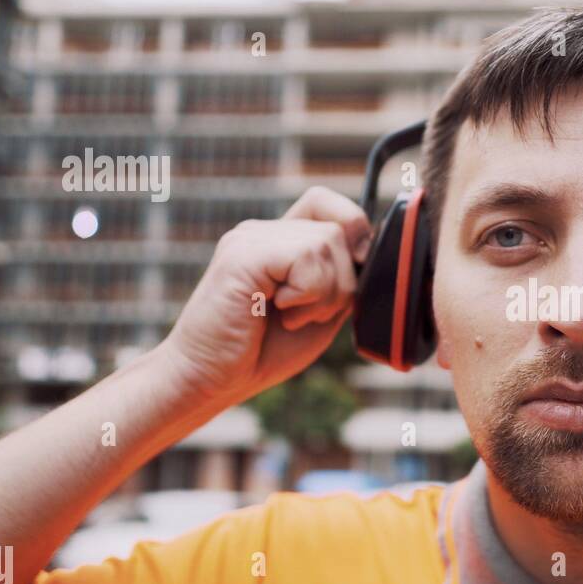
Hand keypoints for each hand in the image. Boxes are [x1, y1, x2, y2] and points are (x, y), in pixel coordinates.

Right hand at [158, 187, 371, 405]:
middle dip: (342, 283)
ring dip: (324, 293)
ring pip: (328, 242)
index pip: (328, 204)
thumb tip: (374, 251)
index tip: (347, 277)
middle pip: (339, 229)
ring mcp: (251, 239)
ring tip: (290, 315)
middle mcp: (263, 231)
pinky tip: (278, 311)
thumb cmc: (261, 352)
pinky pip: (306, 256)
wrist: (208, 378)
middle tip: (306, 313)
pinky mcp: (243, 255)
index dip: (353, 232)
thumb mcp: (321, 311)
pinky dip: (307, 294)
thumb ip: (343, 278)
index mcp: (279, 241)